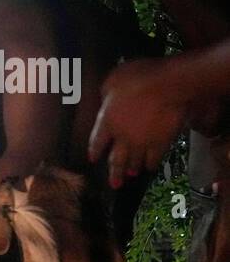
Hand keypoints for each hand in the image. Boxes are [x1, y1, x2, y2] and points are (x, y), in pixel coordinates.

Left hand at [88, 57, 187, 187]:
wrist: (169, 85)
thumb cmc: (138, 77)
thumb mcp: (113, 80)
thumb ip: (106, 94)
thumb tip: (105, 100)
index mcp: (107, 121)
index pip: (96, 141)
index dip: (94, 150)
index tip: (92, 158)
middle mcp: (122, 136)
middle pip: (116, 159)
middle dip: (114, 172)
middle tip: (114, 184)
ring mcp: (142, 142)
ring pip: (135, 161)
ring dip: (132, 169)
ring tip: (131, 175)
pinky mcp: (162, 142)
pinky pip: (155, 158)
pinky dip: (151, 164)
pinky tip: (150, 167)